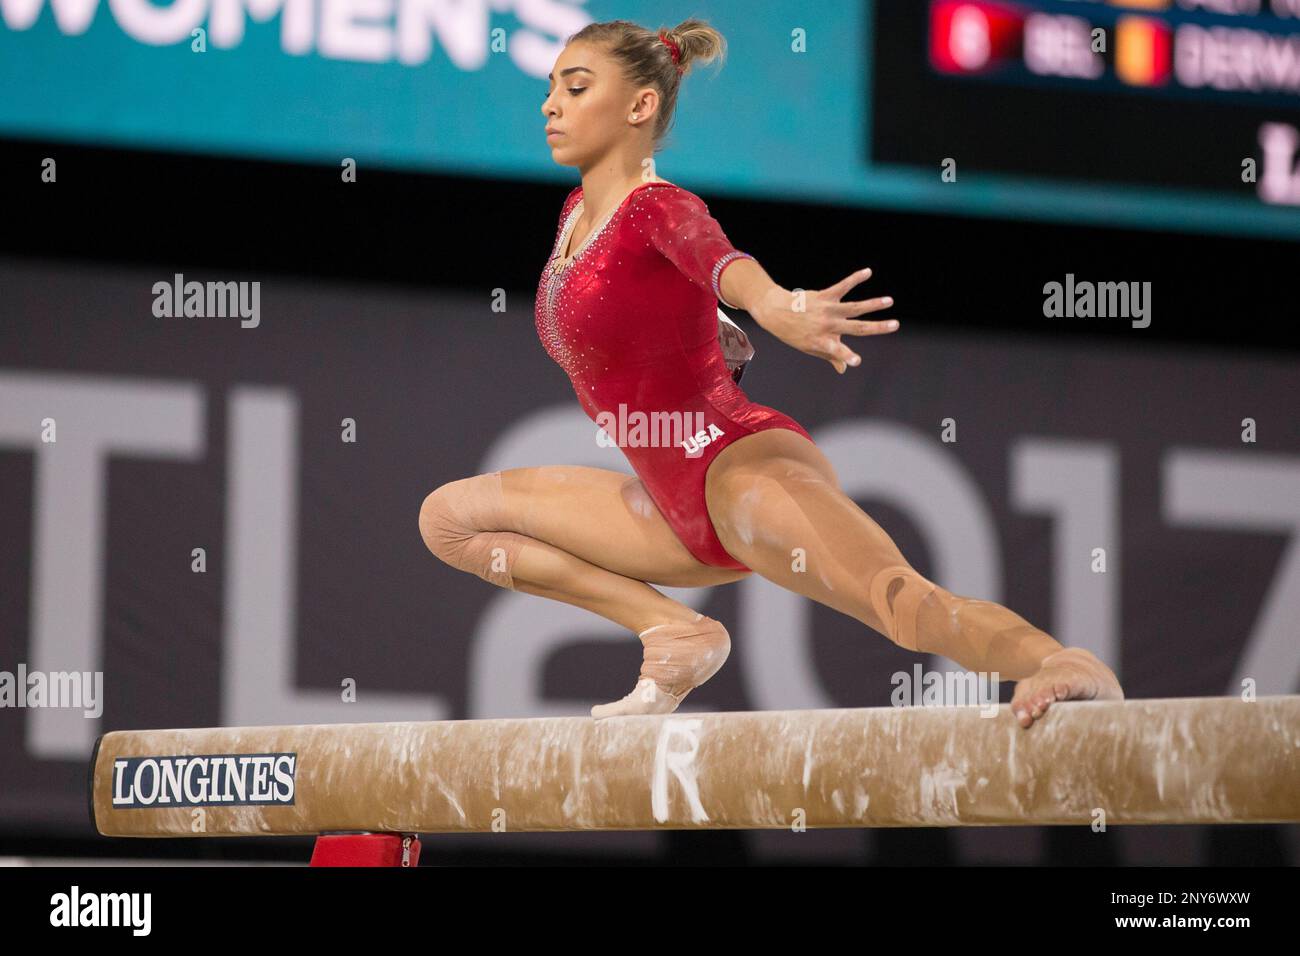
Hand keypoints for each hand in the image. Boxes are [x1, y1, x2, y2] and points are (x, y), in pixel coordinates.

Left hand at [751, 268, 897, 373]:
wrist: (775, 312)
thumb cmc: (794, 333)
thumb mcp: (809, 348)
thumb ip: (830, 356)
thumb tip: (843, 368)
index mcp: (822, 342)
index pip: (836, 352)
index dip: (846, 357)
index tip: (855, 362)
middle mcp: (826, 326)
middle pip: (856, 327)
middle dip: (877, 327)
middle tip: (895, 325)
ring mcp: (826, 310)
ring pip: (854, 307)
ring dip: (873, 303)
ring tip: (889, 301)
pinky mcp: (825, 296)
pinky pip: (842, 286)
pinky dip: (855, 278)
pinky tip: (868, 272)